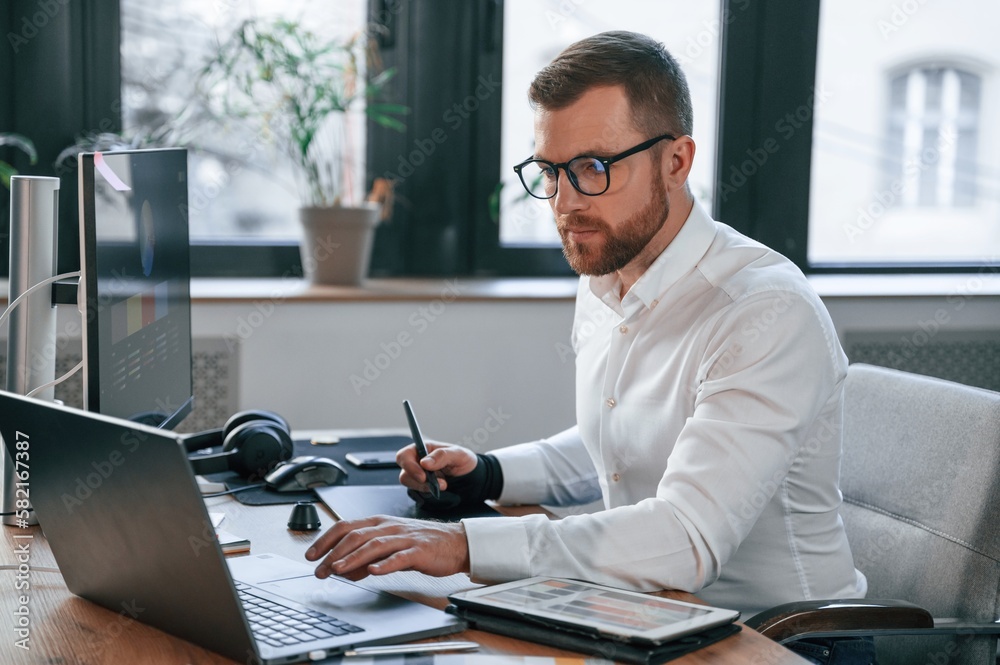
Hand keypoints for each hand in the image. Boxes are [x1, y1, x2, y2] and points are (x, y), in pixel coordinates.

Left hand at [304, 515, 469, 579]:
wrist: (456, 543)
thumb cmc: (422, 544)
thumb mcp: (390, 549)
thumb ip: (366, 559)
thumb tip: (345, 570)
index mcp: (380, 523)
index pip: (346, 526)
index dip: (326, 540)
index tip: (311, 555)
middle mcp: (390, 527)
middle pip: (356, 535)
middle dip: (334, 553)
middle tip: (320, 570)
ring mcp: (405, 538)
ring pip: (374, 544)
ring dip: (353, 558)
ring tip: (338, 569)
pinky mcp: (419, 550)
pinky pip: (401, 556)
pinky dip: (386, 564)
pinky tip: (375, 571)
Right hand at [396, 442, 477, 493]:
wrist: (471, 476)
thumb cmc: (463, 460)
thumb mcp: (458, 454)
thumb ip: (442, 455)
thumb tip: (424, 462)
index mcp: (422, 449)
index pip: (404, 455)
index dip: (408, 466)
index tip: (422, 476)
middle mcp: (417, 463)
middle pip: (404, 473)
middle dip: (418, 481)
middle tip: (438, 484)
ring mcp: (419, 477)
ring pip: (411, 485)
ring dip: (426, 488)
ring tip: (444, 485)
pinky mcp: (422, 489)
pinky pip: (419, 494)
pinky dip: (429, 493)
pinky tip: (441, 490)